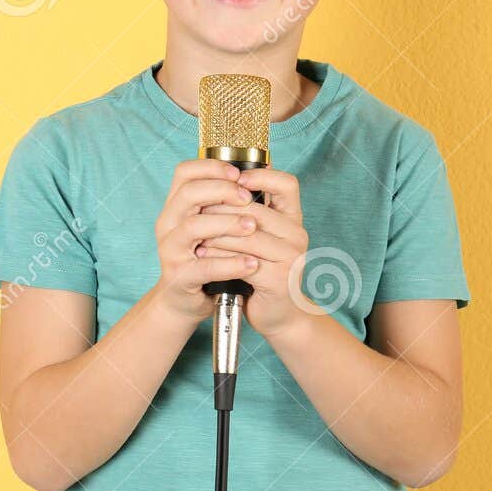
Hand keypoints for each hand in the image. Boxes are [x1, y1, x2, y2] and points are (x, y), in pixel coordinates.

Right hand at [149, 158, 263, 325]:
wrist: (184, 301)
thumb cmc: (204, 258)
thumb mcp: (211, 225)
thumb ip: (227, 201)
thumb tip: (263, 167)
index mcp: (175, 207)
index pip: (184, 173)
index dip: (211, 167)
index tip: (237, 173)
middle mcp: (167, 224)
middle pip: (188, 194)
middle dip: (222, 191)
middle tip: (248, 198)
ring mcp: (170, 250)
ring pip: (193, 226)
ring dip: (227, 224)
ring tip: (253, 228)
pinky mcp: (179, 276)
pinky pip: (205, 266)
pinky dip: (231, 263)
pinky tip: (252, 263)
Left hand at [195, 166, 312, 339]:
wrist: (277, 315)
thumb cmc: (263, 272)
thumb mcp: (260, 237)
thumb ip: (250, 213)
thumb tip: (223, 180)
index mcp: (293, 219)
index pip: (286, 184)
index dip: (259, 176)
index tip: (232, 180)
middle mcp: (297, 235)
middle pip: (255, 209)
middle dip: (220, 209)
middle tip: (196, 209)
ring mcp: (291, 258)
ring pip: (246, 235)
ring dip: (215, 233)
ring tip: (195, 234)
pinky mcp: (279, 280)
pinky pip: (243, 261)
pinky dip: (218, 256)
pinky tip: (203, 254)